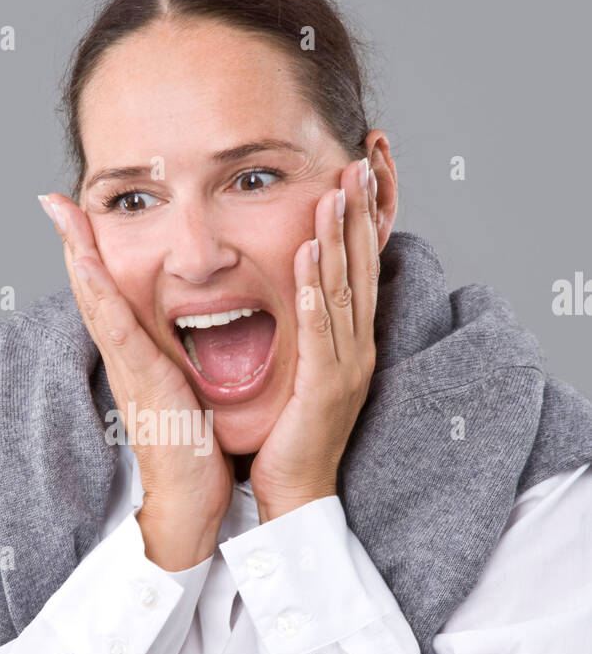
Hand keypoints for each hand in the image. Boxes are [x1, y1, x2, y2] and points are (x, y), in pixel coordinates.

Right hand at [39, 193, 234, 569]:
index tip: (77, 213)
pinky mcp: (140, 381)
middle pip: (91, 289)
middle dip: (73, 241)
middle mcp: (123, 358)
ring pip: (97, 300)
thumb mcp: (184, 392)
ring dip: (77, 254)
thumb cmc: (192, 449)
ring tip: (63, 211)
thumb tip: (189, 338)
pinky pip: (116, 330)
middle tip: (56, 197)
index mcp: (135, 357)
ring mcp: (127, 368)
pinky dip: (98, 295)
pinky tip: (87, 265)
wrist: (188, 500)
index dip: (90, 254)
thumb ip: (179, 363)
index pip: (109, 295)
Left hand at [249, 156, 379, 522]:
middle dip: (361, 212)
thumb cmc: (290, 434)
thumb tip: (292, 289)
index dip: (363, 220)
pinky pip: (320, 329)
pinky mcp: (325, 387)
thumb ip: (302, 330)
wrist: (297, 492)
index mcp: (350, 341)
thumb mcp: (300, 370)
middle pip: (363, 268)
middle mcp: (356, 347)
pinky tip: (309, 255)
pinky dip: (316, 289)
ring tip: (333, 192)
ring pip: (344, 289)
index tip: (359, 174)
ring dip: (340, 238)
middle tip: (359, 161)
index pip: (360, 268)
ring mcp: (345, 366)